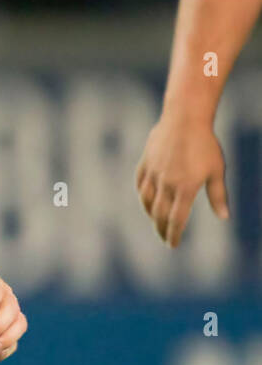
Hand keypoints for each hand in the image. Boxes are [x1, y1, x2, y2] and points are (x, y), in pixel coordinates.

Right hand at [136, 116, 229, 247]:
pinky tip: (147, 200)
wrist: (184, 120)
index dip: (173, 235)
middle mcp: (166, 184)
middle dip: (161, 229)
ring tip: (156, 221)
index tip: (172, 245)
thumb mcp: (216, 171)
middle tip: (164, 238)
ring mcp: (153, 173)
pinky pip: (140, 185)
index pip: (176, 219)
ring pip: (147, 201)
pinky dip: (143, 196)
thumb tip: (224, 217)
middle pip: (159, 214)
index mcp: (185, 188)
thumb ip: (218, 195)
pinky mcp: (145, 163)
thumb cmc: (205, 145)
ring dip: (151, 215)